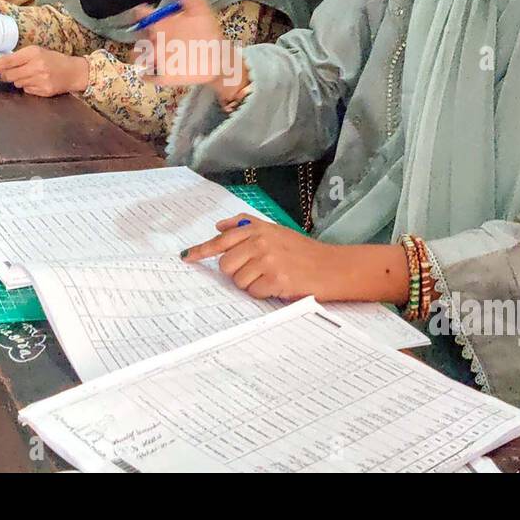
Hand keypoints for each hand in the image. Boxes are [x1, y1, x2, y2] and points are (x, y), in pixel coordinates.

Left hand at [0, 45, 88, 96]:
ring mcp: (40, 79)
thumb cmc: (53, 60)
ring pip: (17, 84)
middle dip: (8, 75)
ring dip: (21, 81)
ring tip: (34, 75)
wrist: (74, 72)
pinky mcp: (44, 90)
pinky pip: (27, 91)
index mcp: (33, 53)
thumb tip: (0, 68)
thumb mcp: (37, 53)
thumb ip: (19, 58)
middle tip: (18, 71)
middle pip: (9, 75)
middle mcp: (36, 66)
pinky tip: (39, 82)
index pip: (6, 61)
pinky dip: (30, 87)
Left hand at [132, 0, 234, 88]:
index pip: (141, 13)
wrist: (221, 63)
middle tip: (159, 34)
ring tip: (155, 50)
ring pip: (139, 54)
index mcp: (162, 23)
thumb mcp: (201, 8)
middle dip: (146, 33)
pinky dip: (146, 70)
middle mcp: (155, 42)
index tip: (148, 13)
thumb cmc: (210, 34)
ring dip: (143, 51)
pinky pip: (145, 74)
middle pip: (139, 35)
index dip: (143, 12)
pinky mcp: (162, 76)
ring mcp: (157, 60)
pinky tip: (154, 65)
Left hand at [181, 214, 336, 299]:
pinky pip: (253, 292)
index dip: (202, 250)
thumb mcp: (276, 231)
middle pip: (226, 265)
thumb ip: (247, 226)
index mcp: (259, 229)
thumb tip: (219, 226)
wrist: (332, 267)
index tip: (187, 257)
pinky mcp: (276, 280)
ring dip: (251, 284)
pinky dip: (262, 293)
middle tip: (257, 271)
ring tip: (271, 277)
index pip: (222, 240)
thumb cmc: (302, 251)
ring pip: (238, 281)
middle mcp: (261, 242)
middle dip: (236, 272)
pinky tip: (278, 286)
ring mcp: (268, 261)